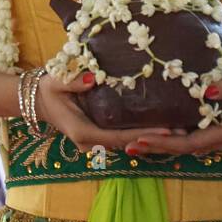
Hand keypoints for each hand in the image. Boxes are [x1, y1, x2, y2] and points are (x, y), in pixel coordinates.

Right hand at [35, 71, 171, 153]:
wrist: (38, 100)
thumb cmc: (48, 89)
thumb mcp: (56, 81)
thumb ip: (73, 81)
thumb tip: (93, 78)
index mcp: (83, 132)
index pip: (118, 137)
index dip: (142, 135)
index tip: (165, 131)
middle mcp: (91, 142)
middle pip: (128, 143)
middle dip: (154, 139)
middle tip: (183, 131)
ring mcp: (96, 141)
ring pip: (128, 143)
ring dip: (151, 138)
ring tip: (180, 130)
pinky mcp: (100, 134)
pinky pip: (123, 137)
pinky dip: (142, 134)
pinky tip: (162, 127)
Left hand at [121, 66, 221, 155]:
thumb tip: (207, 91)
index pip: (189, 143)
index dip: (165, 142)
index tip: (143, 138)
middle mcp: (219, 140)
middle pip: (182, 149)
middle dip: (155, 148)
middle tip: (128, 146)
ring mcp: (216, 138)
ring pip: (184, 146)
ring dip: (160, 146)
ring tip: (133, 143)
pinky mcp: (213, 131)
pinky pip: (188, 138)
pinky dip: (170, 138)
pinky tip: (152, 133)